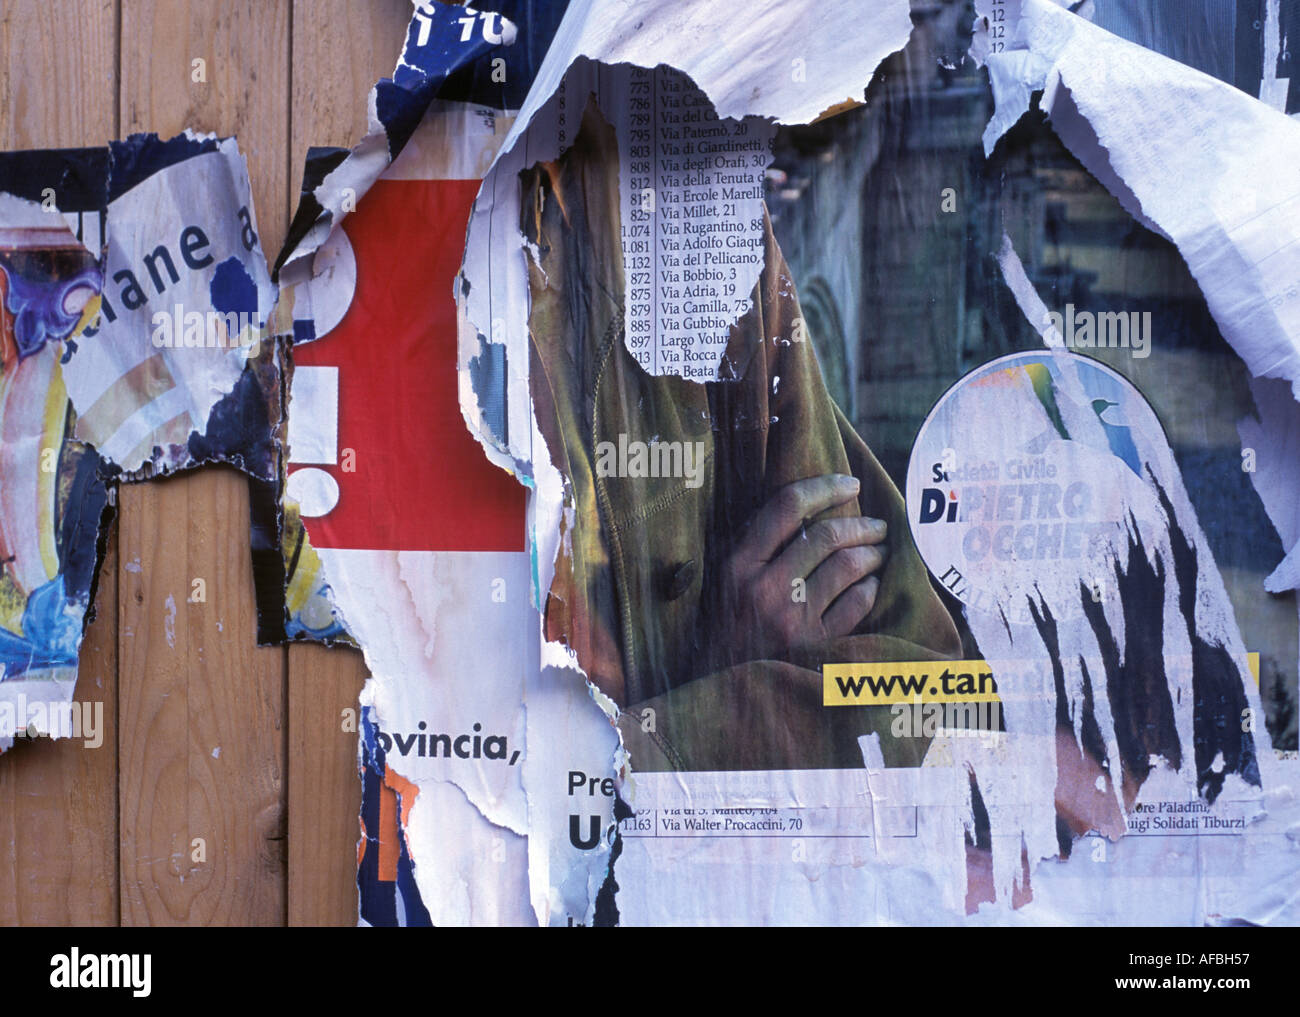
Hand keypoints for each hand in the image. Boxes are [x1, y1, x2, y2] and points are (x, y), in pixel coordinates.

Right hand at [705, 473, 887, 665]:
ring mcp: (792, 620)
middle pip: (827, 536)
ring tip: (878, 551)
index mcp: (739, 564)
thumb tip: (807, 501)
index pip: (788, 507)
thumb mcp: (725, 574)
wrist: (722, 685)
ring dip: (872, 553)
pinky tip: (869, 584)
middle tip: (878, 524)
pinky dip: (870, 588)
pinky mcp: (815, 646)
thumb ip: (754, 538)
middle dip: (862, 523)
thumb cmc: (726, 620)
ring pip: (849, 567)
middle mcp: (766, 589)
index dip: (825, 488)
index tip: (851, 484)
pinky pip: (857, 604)